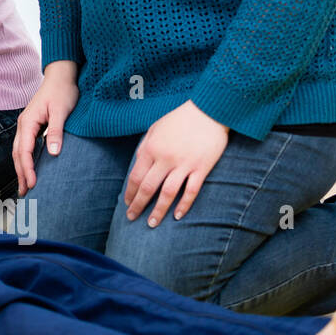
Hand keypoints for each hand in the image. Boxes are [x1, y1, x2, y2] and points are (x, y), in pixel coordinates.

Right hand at [11, 61, 79, 195]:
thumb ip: (56, 131)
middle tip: (25, 193)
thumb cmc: (63, 91)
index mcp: (28, 121)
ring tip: (25, 186)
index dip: (27, 168)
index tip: (32, 184)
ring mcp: (26, 125)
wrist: (62, 75)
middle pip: (17, 153)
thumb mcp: (62, 111)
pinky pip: (25, 146)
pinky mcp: (32, 125)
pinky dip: (25, 159)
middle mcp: (24, 124)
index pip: (23, 150)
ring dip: (21, 168)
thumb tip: (53, 152)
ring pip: (18, 151)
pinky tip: (30, 168)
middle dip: (20, 173)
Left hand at [123, 100, 229, 225]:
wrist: (208, 110)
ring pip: (167, 193)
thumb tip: (137, 163)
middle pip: (148, 188)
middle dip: (138, 205)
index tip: (127, 203)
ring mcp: (183, 164)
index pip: (135, 177)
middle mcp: (164, 158)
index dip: (130, 192)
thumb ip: (144, 146)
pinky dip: (183, 205)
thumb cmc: (179, 119)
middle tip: (132, 218)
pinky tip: (177, 216)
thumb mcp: (154, 128)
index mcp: (150, 149)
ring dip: (158, 210)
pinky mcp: (201, 168)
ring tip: (152, 224)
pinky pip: (190, 191)